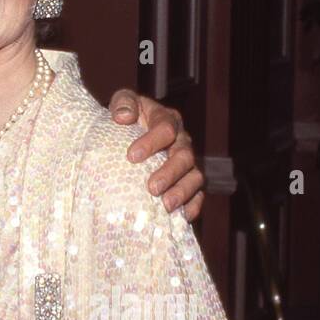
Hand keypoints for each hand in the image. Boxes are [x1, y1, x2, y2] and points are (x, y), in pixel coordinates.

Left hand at [108, 89, 203, 219]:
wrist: (125, 135)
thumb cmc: (123, 118)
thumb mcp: (122, 103)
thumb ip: (122, 103)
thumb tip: (122, 117)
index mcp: (166, 119)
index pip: (165, 128)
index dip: (151, 142)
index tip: (132, 157)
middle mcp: (181, 140)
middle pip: (184, 155)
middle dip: (169, 172)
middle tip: (151, 188)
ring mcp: (187, 162)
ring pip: (195, 176)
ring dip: (182, 191)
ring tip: (166, 205)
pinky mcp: (188, 181)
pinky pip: (198, 194)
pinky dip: (193, 206)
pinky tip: (182, 217)